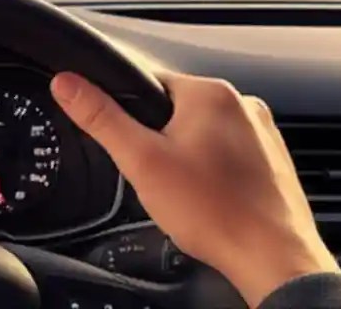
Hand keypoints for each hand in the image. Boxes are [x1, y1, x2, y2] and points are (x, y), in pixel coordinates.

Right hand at [51, 71, 336, 307]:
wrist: (271, 257)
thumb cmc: (215, 212)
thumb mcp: (142, 162)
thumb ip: (102, 118)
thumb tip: (68, 84)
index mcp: (210, 93)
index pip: (151, 83)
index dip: (133, 117)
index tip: (137, 148)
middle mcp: (243, 104)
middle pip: (177, 111)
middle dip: (162, 143)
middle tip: (163, 178)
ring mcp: (262, 132)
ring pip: (204, 136)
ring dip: (189, 159)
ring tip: (191, 193)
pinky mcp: (272, 159)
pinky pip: (229, 156)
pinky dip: (215, 175)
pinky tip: (212, 199)